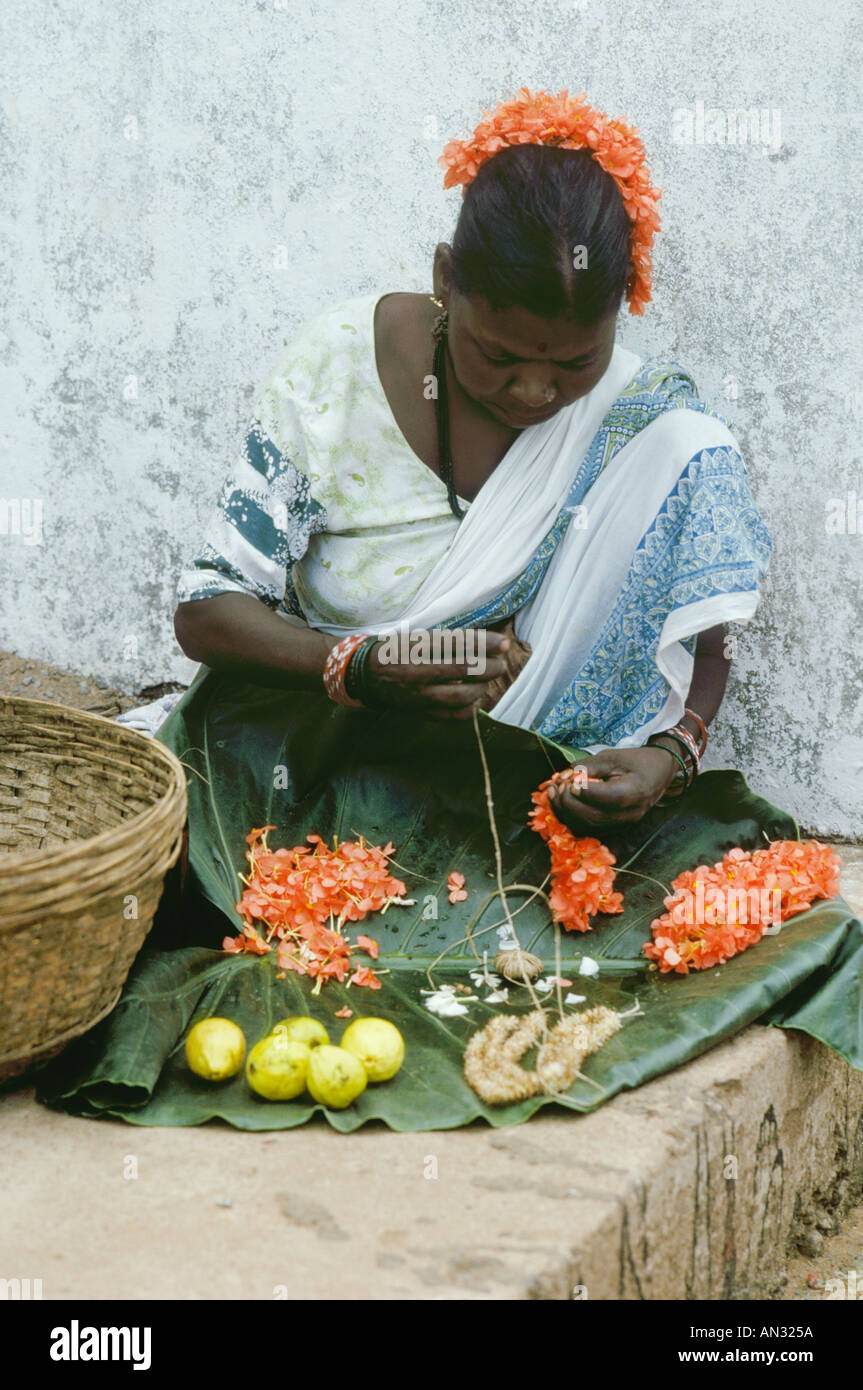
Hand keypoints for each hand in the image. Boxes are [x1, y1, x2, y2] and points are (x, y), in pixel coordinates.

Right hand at [363, 628, 510, 720]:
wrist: (369, 675)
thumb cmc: (399, 650)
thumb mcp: (417, 637)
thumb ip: (448, 640)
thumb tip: (487, 643)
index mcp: (417, 647)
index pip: (459, 643)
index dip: (486, 643)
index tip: (503, 643)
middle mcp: (418, 671)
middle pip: (465, 669)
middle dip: (490, 666)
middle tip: (501, 663)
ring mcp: (420, 695)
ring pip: (463, 694)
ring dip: (483, 686)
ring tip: (488, 680)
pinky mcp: (423, 712)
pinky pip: (455, 714)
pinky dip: (472, 707)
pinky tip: (477, 697)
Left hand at [546, 746, 678, 828]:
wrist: (656, 774)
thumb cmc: (635, 762)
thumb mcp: (613, 756)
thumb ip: (589, 766)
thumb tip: (565, 776)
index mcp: (635, 792)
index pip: (610, 798)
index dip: (587, 792)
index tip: (570, 781)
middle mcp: (629, 814)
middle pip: (594, 817)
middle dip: (569, 802)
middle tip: (558, 785)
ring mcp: (621, 825)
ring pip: (587, 826)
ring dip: (565, 811)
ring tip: (554, 791)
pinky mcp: (612, 828)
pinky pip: (586, 828)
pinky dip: (569, 817)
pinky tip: (559, 801)